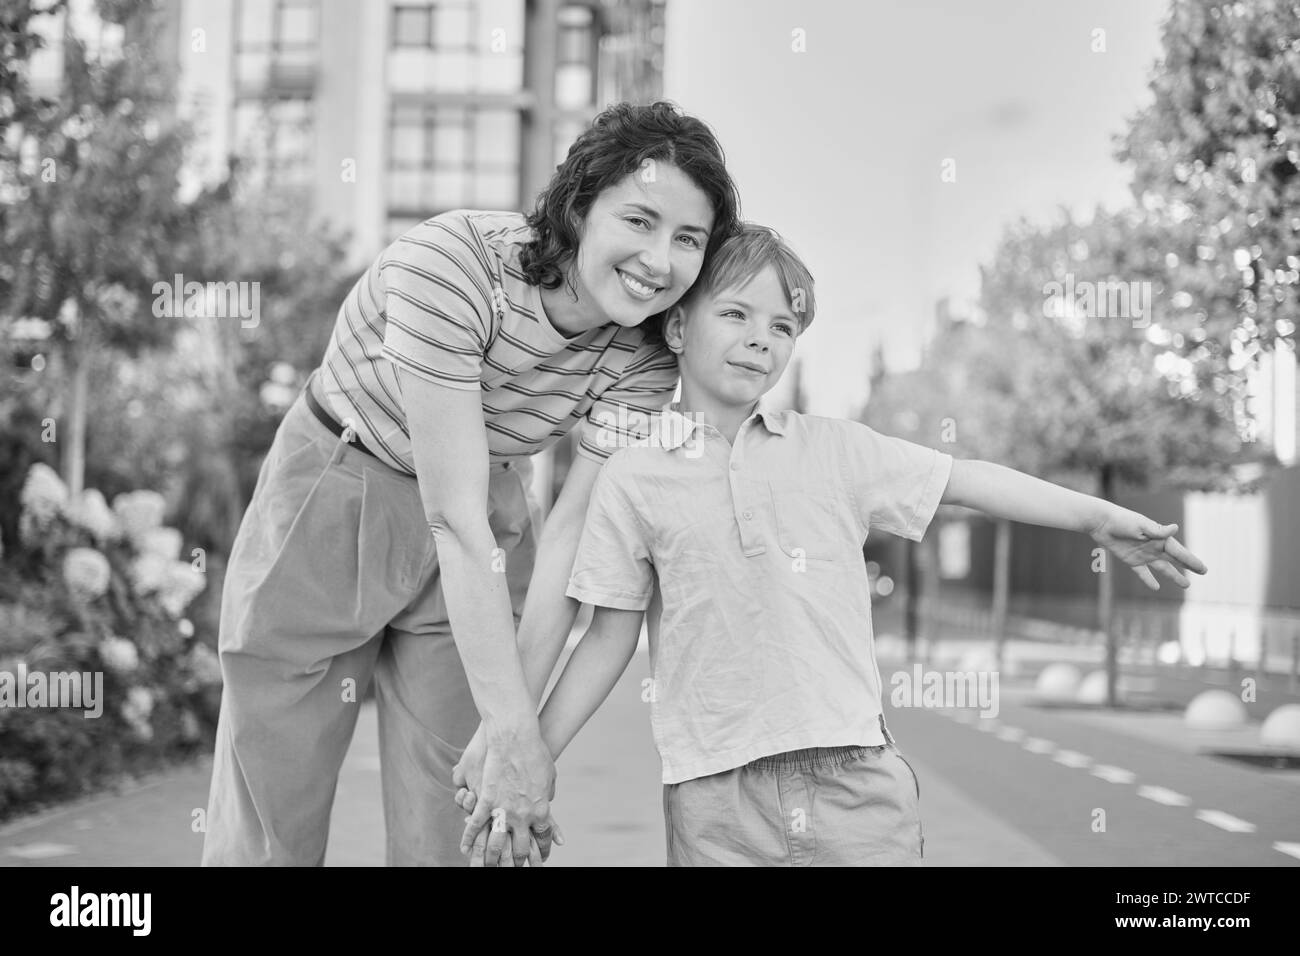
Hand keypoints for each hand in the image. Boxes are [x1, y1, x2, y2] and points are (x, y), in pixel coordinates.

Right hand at [454, 722, 555, 866]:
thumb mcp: (549, 776)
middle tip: (514, 870)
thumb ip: (547, 794)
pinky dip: (469, 838)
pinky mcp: (485, 800)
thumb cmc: (536, 753)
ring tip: (487, 869)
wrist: (516, 737)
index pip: (542, 839)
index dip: (540, 852)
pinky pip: (475, 824)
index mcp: (541, 811)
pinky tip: (464, 849)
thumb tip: (546, 803)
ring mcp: (503, 809)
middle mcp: (522, 816)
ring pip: (496, 844)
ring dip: (491, 860)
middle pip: (520, 849)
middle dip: (517, 864)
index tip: (539, 860)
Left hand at [1088, 505, 1207, 589]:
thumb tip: (1175, 528)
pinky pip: (1142, 573)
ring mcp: (1143, 554)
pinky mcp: (1131, 559)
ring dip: (1174, 576)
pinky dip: (1149, 580)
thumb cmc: (1122, 520)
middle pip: (1175, 559)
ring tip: (1186, 585)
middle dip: (1189, 566)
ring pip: (1162, 568)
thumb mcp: (1140, 525)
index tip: (1204, 569)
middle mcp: (1154, 547)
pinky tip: (1156, 587)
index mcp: (1159, 538)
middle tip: (1203, 572)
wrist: (1101, 521)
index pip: (1179, 552)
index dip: (1191, 561)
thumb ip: (1157, 530)